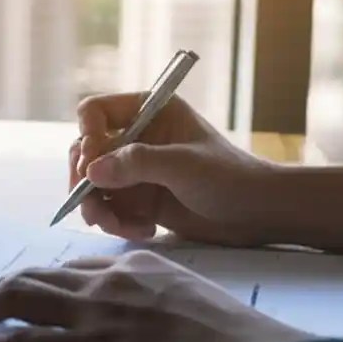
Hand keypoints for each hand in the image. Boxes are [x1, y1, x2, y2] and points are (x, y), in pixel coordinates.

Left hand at [0, 251, 311, 341]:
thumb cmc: (237, 340)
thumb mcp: (192, 298)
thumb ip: (157, 297)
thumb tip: (140, 314)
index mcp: (135, 264)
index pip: (72, 266)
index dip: (39, 276)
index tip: (20, 285)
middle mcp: (106, 281)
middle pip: (35, 275)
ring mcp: (94, 313)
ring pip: (18, 298)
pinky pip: (20, 341)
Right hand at [71, 93, 279, 245]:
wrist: (257, 214)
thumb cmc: (229, 177)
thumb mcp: (184, 165)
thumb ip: (137, 163)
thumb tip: (91, 172)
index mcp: (149, 111)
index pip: (95, 112)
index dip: (87, 136)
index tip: (92, 165)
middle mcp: (136, 137)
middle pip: (85, 152)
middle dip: (85, 181)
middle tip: (93, 206)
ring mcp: (135, 170)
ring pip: (92, 184)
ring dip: (98, 207)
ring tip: (119, 225)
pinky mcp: (138, 199)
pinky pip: (108, 208)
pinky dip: (117, 221)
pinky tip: (144, 230)